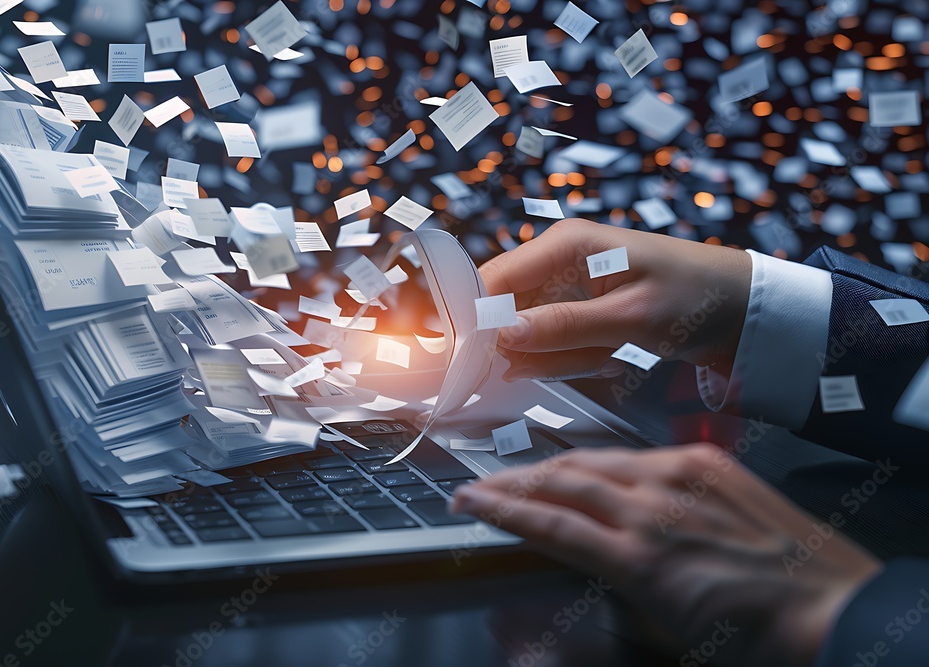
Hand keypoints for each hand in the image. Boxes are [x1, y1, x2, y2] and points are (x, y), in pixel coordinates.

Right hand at [449, 444, 881, 666]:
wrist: (834, 611)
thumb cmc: (753, 639)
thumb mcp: (665, 641)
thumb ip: (600, 613)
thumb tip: (552, 600)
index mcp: (638, 559)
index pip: (548, 523)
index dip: (500, 510)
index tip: (468, 501)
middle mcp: (653, 508)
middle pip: (563, 480)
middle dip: (513, 481)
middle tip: (482, 482)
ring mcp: (682, 477)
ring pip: (596, 459)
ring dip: (552, 464)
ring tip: (523, 470)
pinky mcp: (708, 462)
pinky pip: (640, 452)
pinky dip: (604, 458)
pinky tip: (590, 463)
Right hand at [478, 218, 751, 380]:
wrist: (742, 308)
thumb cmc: (695, 297)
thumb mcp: (630, 317)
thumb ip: (564, 327)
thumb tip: (502, 335)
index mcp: (566, 246)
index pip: (493, 280)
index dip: (476, 319)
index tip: (474, 359)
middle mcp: (559, 261)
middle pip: (506, 309)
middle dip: (524, 345)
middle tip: (563, 363)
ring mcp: (568, 287)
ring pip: (530, 332)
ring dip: (557, 356)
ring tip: (607, 354)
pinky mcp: (580, 310)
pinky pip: (554, 341)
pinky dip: (574, 358)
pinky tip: (609, 356)